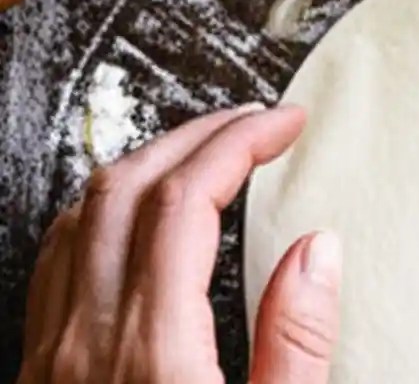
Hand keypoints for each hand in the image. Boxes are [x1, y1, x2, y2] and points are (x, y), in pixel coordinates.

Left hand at [19, 104, 341, 383]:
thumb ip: (296, 342)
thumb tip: (316, 251)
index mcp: (155, 351)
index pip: (186, 201)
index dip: (240, 143)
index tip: (284, 124)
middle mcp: (90, 340)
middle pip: (128, 188)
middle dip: (197, 135)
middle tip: (252, 122)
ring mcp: (54, 354)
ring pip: (83, 214)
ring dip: (148, 164)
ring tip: (203, 155)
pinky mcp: (39, 371)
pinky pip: (57, 260)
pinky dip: (102, 211)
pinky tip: (136, 215)